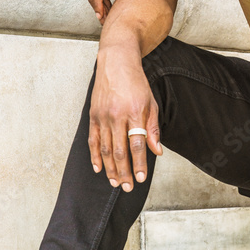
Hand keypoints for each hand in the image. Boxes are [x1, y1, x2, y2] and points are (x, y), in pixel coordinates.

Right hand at [89, 49, 163, 191]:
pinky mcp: (93, 116)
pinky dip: (95, 156)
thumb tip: (157, 151)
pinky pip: (93, 140)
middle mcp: (116, 115)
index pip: (137, 144)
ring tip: (116, 182)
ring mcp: (102, 116)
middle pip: (120, 151)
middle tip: (129, 187)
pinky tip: (99, 168)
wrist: (116, 63)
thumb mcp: (151, 103)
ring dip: (110, 168)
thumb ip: (153, 128)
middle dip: (124, 172)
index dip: (139, 163)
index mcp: (134, 112)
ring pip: (106, 149)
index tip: (141, 178)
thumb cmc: (136, 83)